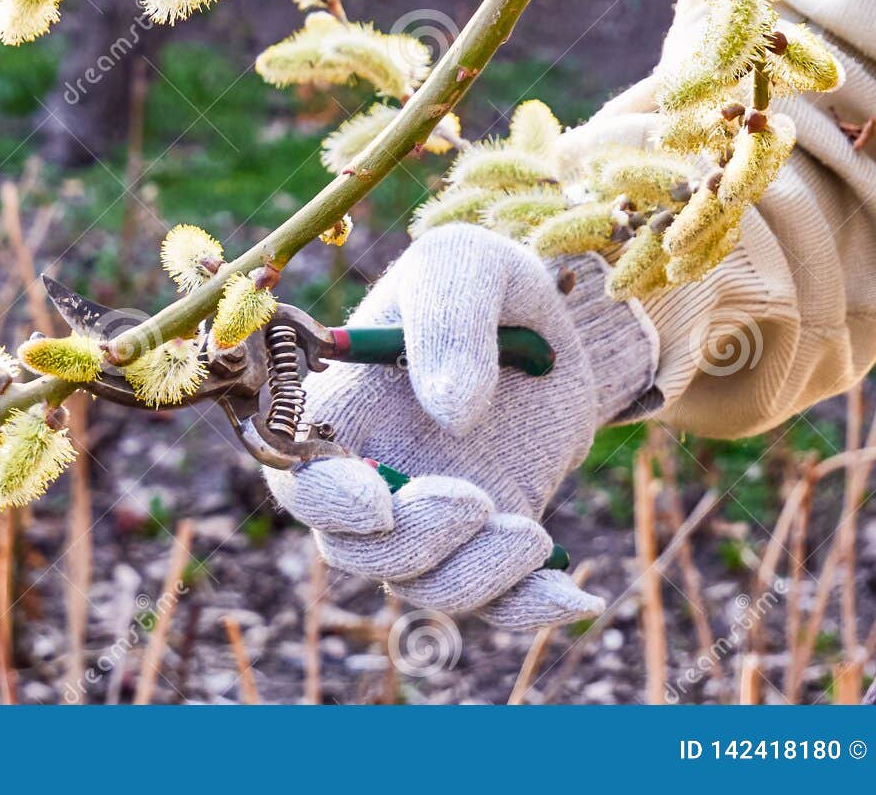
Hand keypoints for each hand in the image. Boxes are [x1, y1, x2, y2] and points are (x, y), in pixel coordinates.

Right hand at [265, 224, 658, 628]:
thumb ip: (451, 324)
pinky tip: (576, 598)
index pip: (300, 479)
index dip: (327, 503)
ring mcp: (427, 517)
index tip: (378, 502)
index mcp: (335, 413)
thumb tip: (455, 412)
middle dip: (414, 544)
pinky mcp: (488, 540)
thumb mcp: (466, 268)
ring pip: (426, 587)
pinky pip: (497, 600)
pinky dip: (531, 608)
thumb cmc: (480, 280)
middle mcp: (368, 478)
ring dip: (475, 579)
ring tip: (531, 536)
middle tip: (477, 502)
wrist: (549, 317)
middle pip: (360, 552)